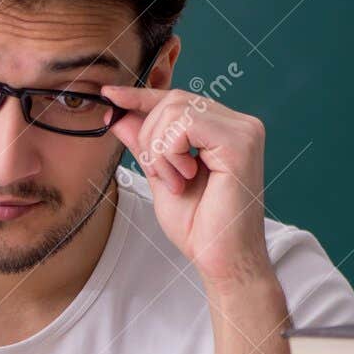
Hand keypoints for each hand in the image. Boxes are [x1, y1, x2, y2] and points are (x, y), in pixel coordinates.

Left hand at [99, 85, 269, 289]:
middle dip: (149, 136)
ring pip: (175, 109)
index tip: (108, 95)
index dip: (140, 96)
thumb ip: (143, 143)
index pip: (177, 100)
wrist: (219, 257)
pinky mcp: (240, 143)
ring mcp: (244, 130)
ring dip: (159, 149)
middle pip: (172, 100)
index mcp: (224, 129)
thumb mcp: (159, 175)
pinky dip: (171, 153)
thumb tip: (118, 114)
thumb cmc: (199, 225)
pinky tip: (184, 177)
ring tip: (175, 180)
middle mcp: (240, 124)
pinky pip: (185, 125)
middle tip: (161, 174)